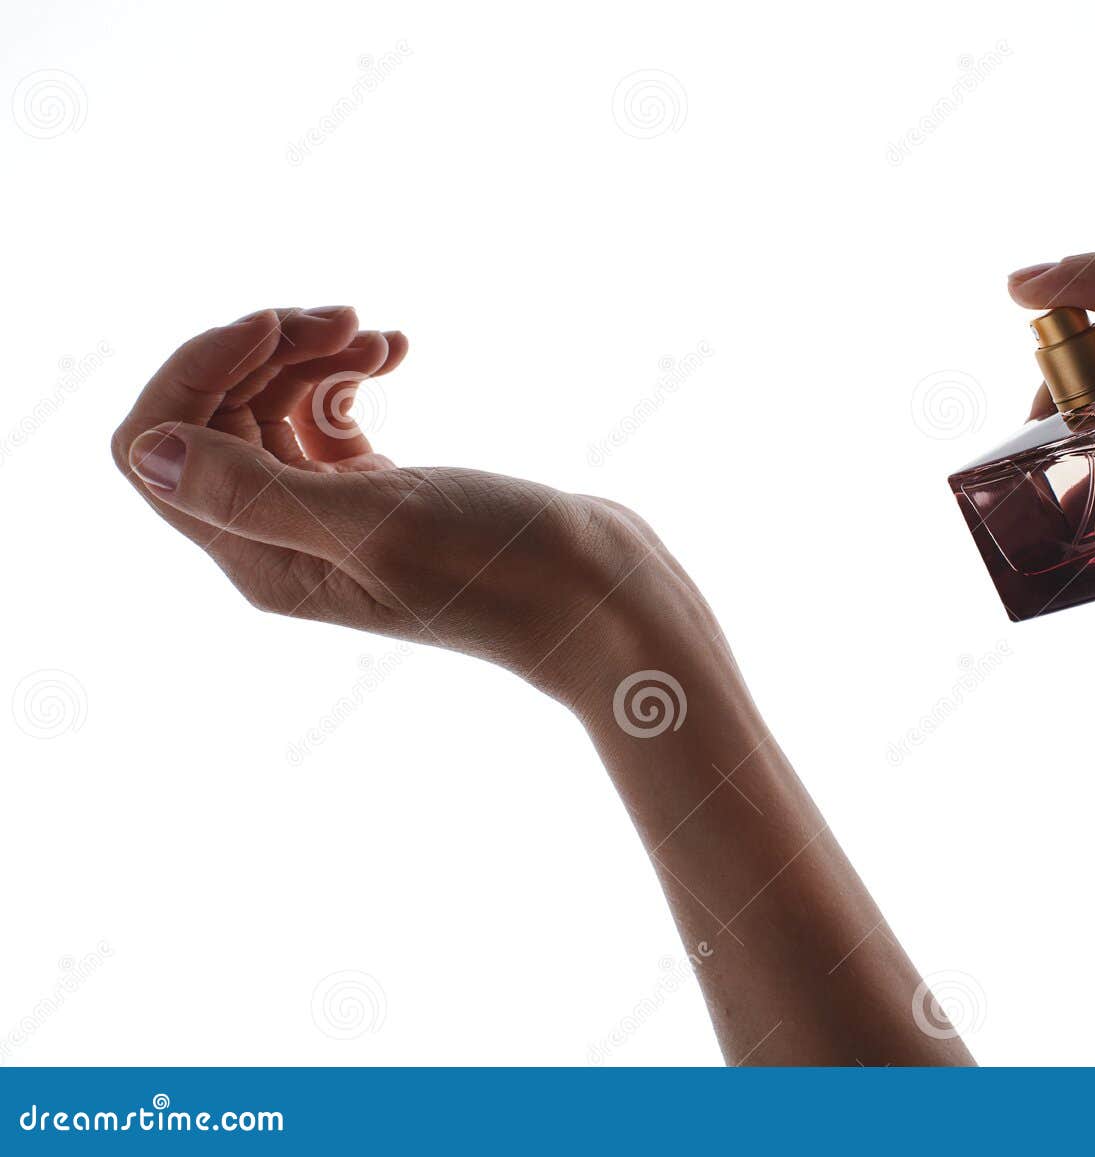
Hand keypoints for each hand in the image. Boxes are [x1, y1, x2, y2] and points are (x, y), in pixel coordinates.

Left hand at [111, 307, 711, 711]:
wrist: (600, 596)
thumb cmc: (502, 569)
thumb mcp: (376, 524)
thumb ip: (256, 491)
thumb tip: (145, 452)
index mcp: (262, 560)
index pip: (156, 450)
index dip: (195, 371)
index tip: (275, 329)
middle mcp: (282, 542)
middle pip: (212, 417)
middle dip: (264, 348)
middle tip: (345, 316)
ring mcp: (330, 518)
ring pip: (269, 408)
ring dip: (311, 354)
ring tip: (379, 335)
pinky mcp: (379, 495)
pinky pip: (324, 417)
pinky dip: (349, 375)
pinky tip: (398, 352)